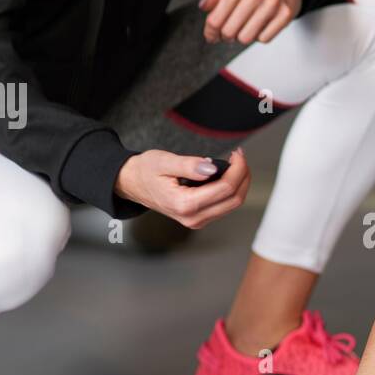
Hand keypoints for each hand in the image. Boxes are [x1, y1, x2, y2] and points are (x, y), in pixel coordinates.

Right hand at [114, 148, 249, 228]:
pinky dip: (231, 189)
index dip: (238, 169)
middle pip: (234, 199)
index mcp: (184, 204)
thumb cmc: (145, 172)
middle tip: (239, 156)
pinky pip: (224, 205)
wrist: (132, 184)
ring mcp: (197, 220)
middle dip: (243, 176)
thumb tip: (212, 167)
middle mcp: (193, 217)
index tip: (237, 154)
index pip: (225, 188)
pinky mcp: (199, 218)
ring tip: (234, 162)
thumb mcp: (164, 161)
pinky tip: (226, 174)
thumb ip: (189, 165)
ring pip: (232, 204)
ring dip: (239, 182)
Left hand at [200, 0, 308, 44]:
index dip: (210, 32)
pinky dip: (259, 36)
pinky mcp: (285, 15)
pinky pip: (264, 39)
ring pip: (246, 38)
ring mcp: (272, 4)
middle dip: (226, 35)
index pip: (215, 20)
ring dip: (242, 37)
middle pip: (229, 32)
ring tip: (244, 27)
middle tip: (228, 31)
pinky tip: (259, 26)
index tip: (211, 35)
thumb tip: (203, 7)